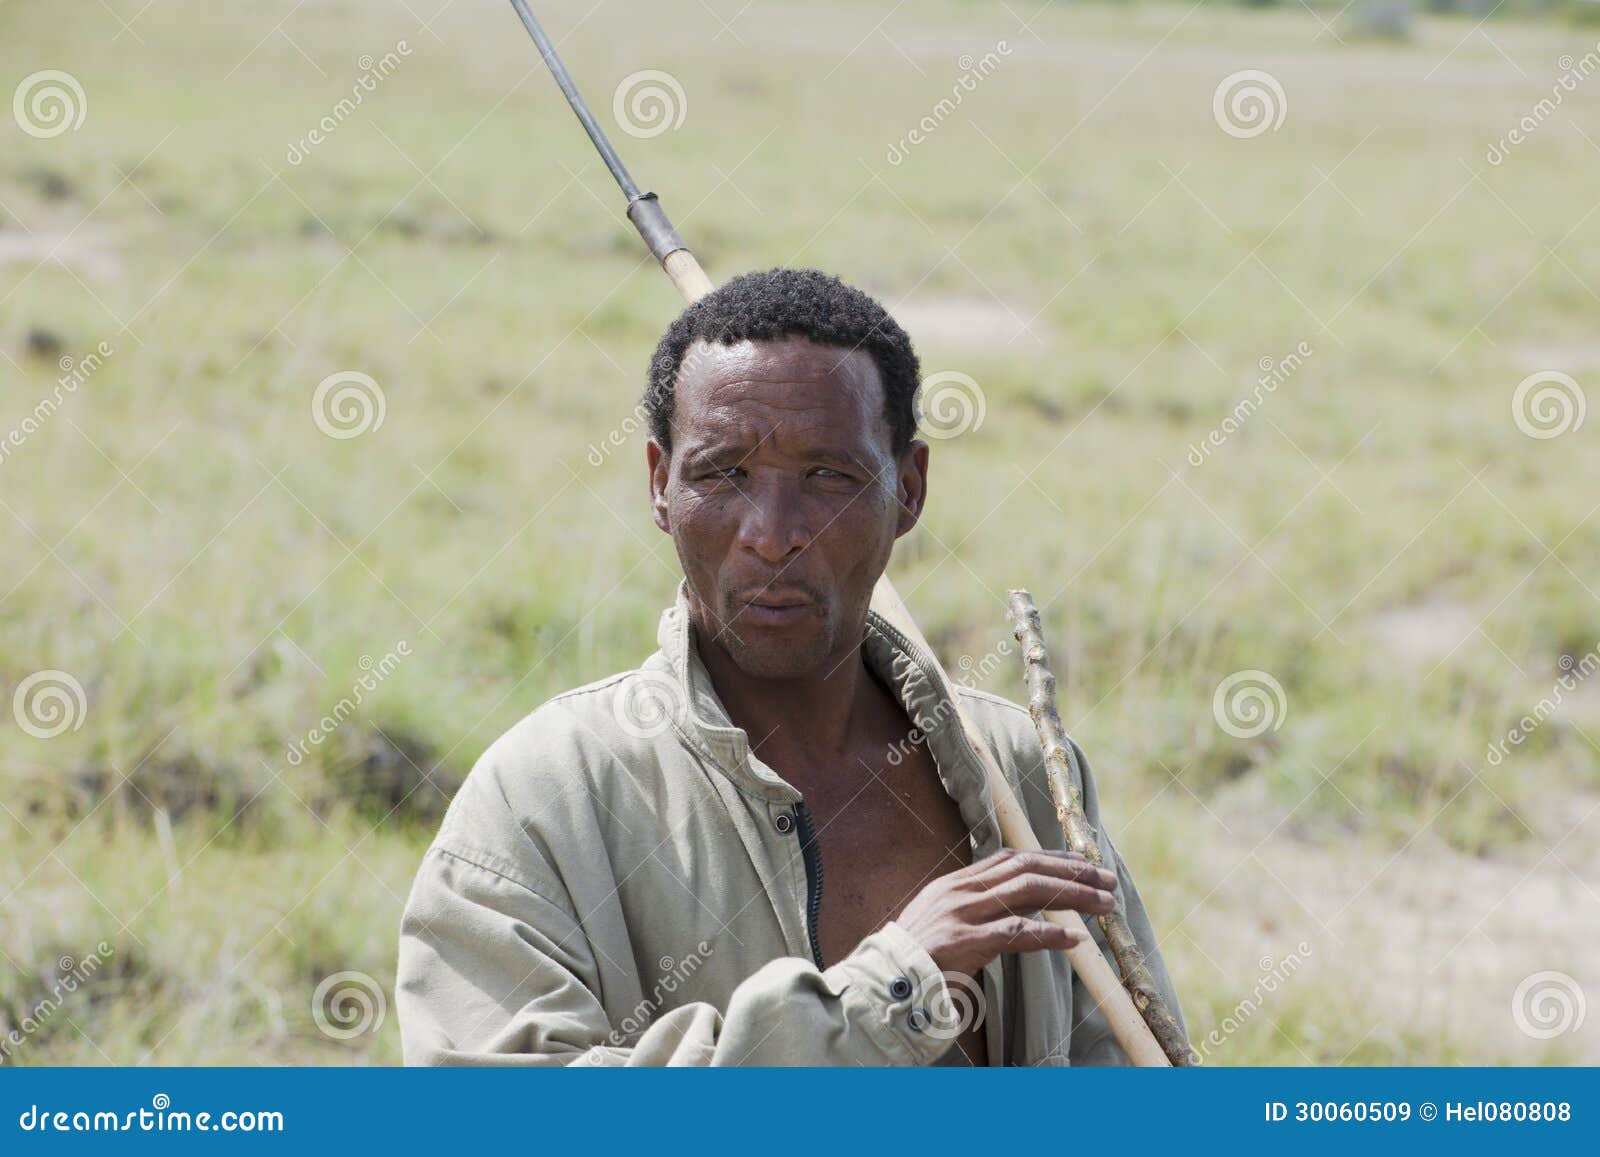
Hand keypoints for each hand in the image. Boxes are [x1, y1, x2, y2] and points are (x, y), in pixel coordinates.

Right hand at [893, 848, 1116, 975]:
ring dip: (1072, 895)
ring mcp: (963, 914)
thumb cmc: (914, 958)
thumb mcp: (942, 920)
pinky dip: (1049, 933)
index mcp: (956, 883)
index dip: (1051, 857)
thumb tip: (1014, 908)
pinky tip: (1074, 938)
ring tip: (1104, 904)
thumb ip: (973, 909)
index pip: (1011, 857)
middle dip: (1071, 870)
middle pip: (1026, 867)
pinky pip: (1015, 932)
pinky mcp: (966, 942)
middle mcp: (961, 891)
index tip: (1081, 862)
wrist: (883, 979)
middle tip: (1106, 878)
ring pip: (1027, 891)